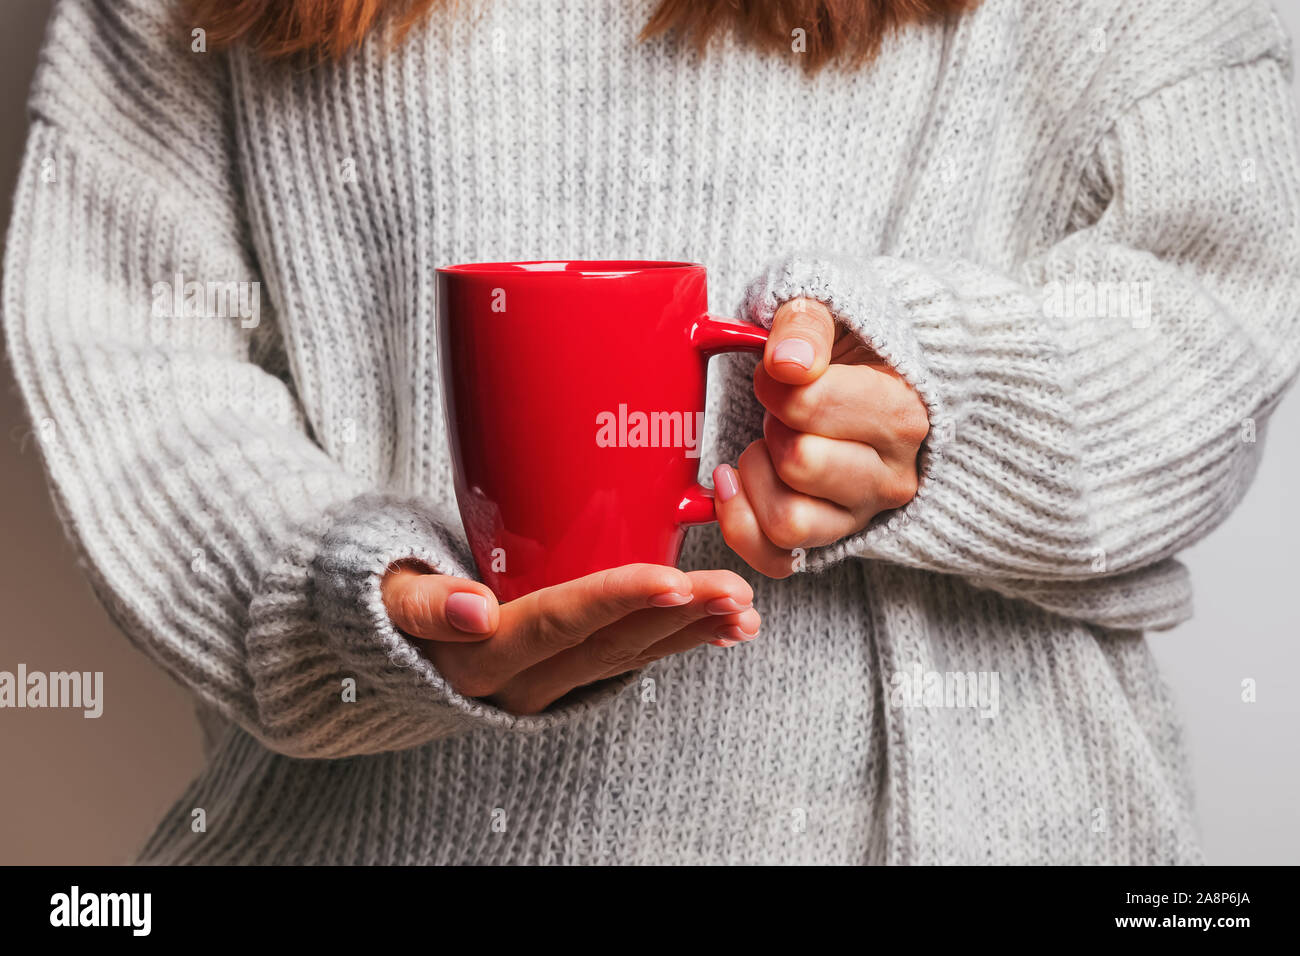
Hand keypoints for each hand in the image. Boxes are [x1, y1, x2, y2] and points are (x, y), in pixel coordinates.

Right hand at [381, 563, 758, 713]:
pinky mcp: (569, 674)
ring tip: (744, 609)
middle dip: (677, 616)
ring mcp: (550, 683)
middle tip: (733, 591)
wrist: (390, 644)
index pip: (557, 621)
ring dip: (692, 631)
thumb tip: (473, 609)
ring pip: (632, 656)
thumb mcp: (387, 598)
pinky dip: (682, 640)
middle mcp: (522, 681)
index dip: (615, 600)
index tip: (671, 579)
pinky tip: (726, 626)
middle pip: (611, 645)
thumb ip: (423, 604)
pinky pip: (633, 659)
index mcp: (482, 655)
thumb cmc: (393, 598)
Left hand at [713, 297, 927, 577]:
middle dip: (773, 428)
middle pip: (800, 463)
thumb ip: (807, 326)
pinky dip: (741, 524)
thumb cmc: (841, 345)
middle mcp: (893, 477)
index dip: (773, 382)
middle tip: (780, 410)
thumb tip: (786, 363)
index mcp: (903, 414)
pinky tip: (734, 483)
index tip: (778, 368)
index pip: (809, 407)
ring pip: (789, 521)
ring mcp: (862, 516)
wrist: (862, 375)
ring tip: (769, 444)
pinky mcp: (831, 541)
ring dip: (759, 476)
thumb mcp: (829, 311)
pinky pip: (776, 559)